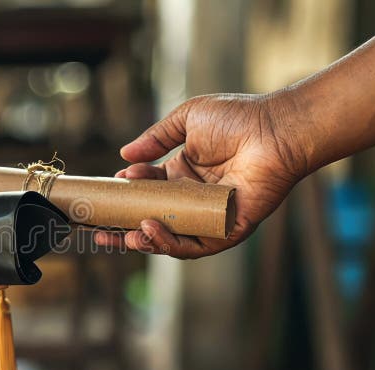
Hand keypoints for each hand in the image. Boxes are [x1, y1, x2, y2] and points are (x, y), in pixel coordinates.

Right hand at [95, 92, 311, 258]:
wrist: (275, 129)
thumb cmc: (237, 118)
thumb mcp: (186, 120)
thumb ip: (155, 139)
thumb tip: (124, 155)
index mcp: (183, 174)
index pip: (147, 192)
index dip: (126, 196)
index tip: (108, 194)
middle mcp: (194, 199)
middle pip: (153, 221)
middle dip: (125, 231)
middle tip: (100, 235)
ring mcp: (210, 216)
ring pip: (172, 239)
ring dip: (146, 241)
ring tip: (127, 237)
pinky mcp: (228, 229)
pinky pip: (196, 245)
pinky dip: (171, 242)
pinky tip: (150, 230)